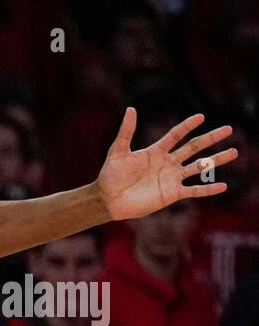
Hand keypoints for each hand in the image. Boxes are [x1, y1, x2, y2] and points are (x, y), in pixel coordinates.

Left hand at [97, 109, 235, 221]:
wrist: (107, 200)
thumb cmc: (110, 176)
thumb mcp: (117, 151)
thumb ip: (126, 132)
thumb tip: (130, 109)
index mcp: (156, 151)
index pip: (176, 135)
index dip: (187, 126)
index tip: (201, 116)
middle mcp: (167, 163)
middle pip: (194, 148)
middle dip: (211, 138)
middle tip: (229, 129)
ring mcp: (171, 178)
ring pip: (199, 167)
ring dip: (216, 160)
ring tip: (234, 152)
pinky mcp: (172, 194)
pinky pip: (194, 190)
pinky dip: (208, 189)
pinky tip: (223, 185)